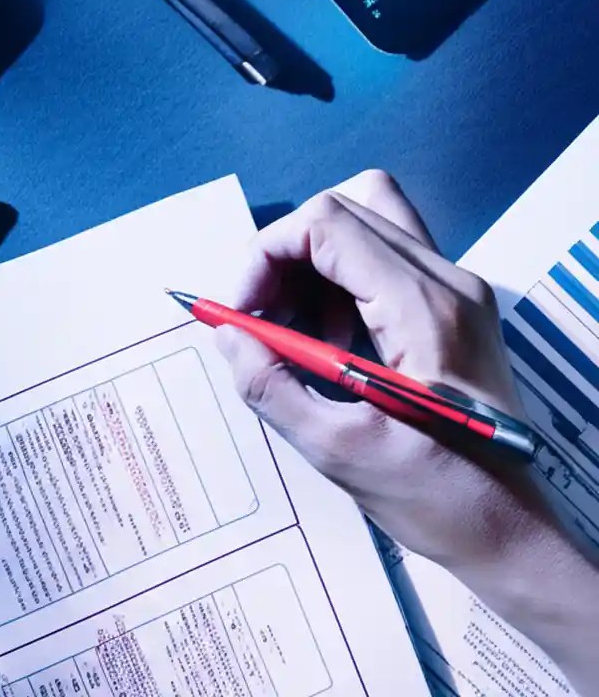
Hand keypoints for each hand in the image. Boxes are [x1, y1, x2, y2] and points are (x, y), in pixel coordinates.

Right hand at [215, 170, 598, 690]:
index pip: (327, 223)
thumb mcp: (339, 450)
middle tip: (262, 318)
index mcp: (424, 309)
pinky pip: (387, 260)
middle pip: (348, 207)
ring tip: (296, 337)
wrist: (509, 530)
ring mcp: (459, 293)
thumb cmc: (435, 497)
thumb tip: (227, 335)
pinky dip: (340, 285)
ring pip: (368, 224)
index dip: (266, 256)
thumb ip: (272, 386)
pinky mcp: (457, 310)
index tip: (242, 314)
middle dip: (287, 255)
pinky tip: (330, 344)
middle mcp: (449, 283)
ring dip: (313, 268)